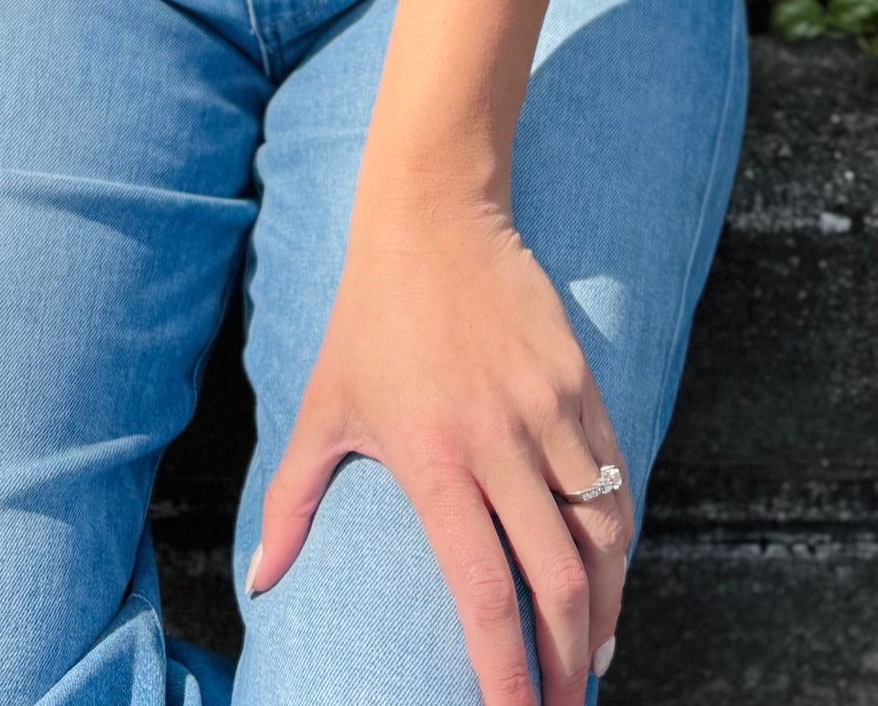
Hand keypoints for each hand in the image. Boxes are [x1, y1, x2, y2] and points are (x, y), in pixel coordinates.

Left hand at [249, 194, 630, 705]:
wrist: (435, 217)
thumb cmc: (369, 316)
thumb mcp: (321, 406)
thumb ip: (290, 500)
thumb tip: (259, 581)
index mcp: (434, 459)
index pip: (483, 594)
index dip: (505, 673)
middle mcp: (499, 442)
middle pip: (557, 583)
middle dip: (566, 665)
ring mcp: (548, 412)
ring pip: (602, 538)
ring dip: (604, 612)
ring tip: (591, 658)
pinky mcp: (579, 385)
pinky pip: (615, 482)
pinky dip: (618, 542)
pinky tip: (607, 579)